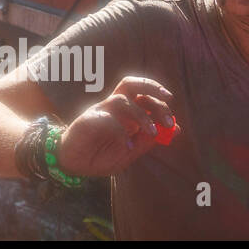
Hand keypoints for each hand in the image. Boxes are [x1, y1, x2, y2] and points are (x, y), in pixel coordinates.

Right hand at [54, 76, 175, 176]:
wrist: (72, 163)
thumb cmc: (99, 156)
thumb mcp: (129, 153)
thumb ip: (149, 141)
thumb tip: (176, 129)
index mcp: (124, 113)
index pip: (143, 96)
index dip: (160, 103)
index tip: (173, 121)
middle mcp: (112, 107)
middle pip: (132, 84)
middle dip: (152, 87)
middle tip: (169, 101)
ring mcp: (100, 111)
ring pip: (123, 99)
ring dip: (142, 114)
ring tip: (152, 132)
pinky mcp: (89, 119)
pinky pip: (109, 119)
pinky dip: (122, 133)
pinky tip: (126, 147)